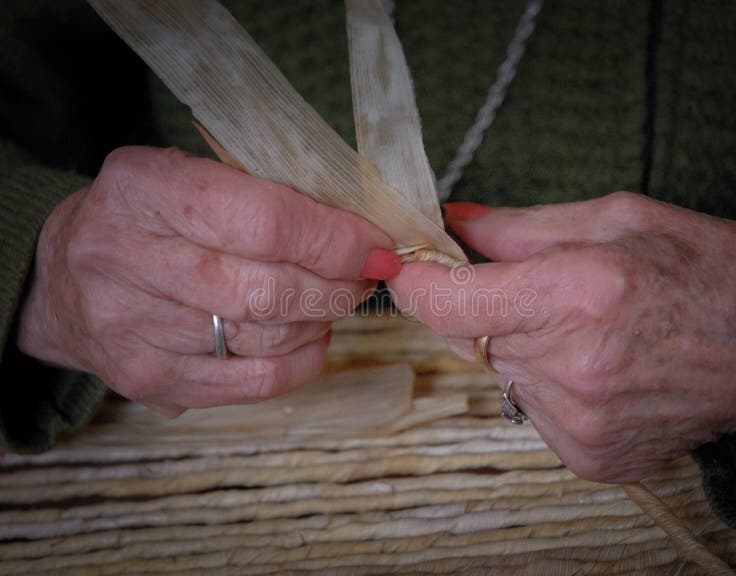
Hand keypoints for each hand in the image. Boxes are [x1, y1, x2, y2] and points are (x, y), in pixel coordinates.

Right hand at [16, 146, 399, 415]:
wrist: (64, 277)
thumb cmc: (148, 219)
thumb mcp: (190, 178)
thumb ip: (266, 196)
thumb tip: (358, 236)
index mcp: (144, 188)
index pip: (266, 221)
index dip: (335, 239)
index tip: (377, 246)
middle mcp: (126, 257)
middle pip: (270, 287)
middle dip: (338, 285)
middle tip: (364, 275)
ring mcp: (132, 327)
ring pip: (266, 336)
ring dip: (322, 320)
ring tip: (333, 300)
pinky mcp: (146, 379)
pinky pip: (252, 384)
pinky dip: (301, 362)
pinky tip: (311, 338)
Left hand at [388, 192, 735, 481]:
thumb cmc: (707, 269)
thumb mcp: (615, 218)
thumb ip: (518, 227)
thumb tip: (451, 223)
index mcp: (576, 292)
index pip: (446, 301)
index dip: (414, 283)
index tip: (410, 269)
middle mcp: (572, 365)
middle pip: (469, 337)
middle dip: (486, 310)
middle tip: (540, 292)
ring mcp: (581, 421)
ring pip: (502, 374)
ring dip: (523, 349)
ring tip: (587, 331)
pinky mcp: (591, 456)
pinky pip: (533, 412)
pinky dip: (549, 386)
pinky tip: (600, 369)